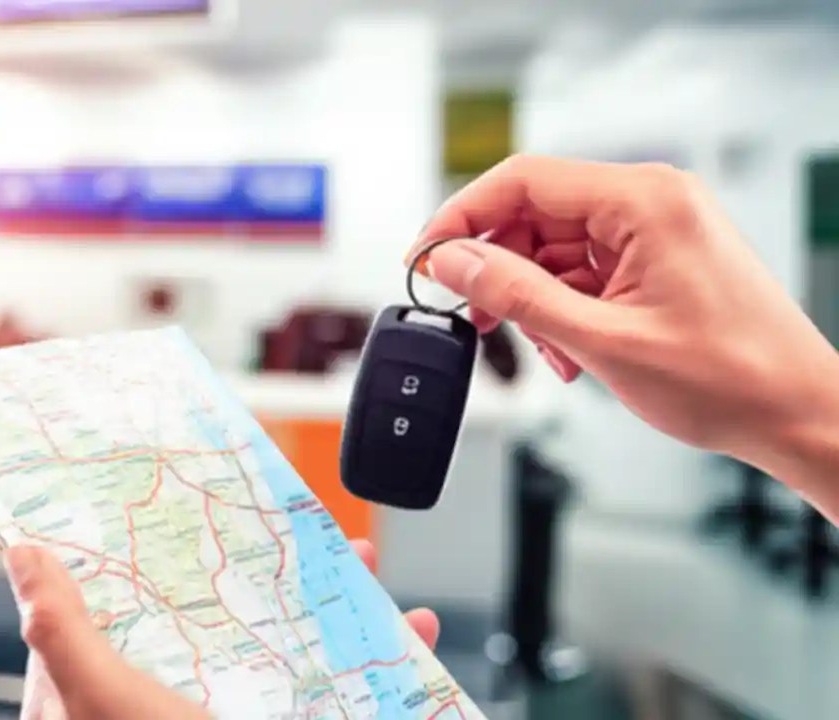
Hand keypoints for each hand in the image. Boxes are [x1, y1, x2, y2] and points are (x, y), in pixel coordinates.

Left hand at [6, 540, 439, 719]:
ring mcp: (220, 718)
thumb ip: (61, 632)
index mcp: (99, 702)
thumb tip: (22, 556)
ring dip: (330, 614)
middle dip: (265, 577)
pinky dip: (373, 672)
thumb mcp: (99, 699)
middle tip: (301, 539)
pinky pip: (324, 699)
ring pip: (279, 657)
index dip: (146, 563)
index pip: (112, 616)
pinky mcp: (272, 719)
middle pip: (213, 624)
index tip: (185, 517)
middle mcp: (160, 712)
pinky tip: (411, 642)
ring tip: (366, 571)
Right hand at [412, 155, 838, 518]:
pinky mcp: (658, 256)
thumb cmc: (729, 379)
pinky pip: (584, 267)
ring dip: (532, 297)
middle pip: (535, 212)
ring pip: (555, 245)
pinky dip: (563, 306)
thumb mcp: (601, 339)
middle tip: (475, 315)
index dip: (461, 217)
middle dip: (497, 266)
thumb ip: (516, 294)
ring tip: (540, 348)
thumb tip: (452, 260)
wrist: (796, 413)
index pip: (523, 181)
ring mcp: (656, 228)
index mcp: (644, 201)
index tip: (426, 259)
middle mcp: (651, 201)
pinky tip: (567, 348)